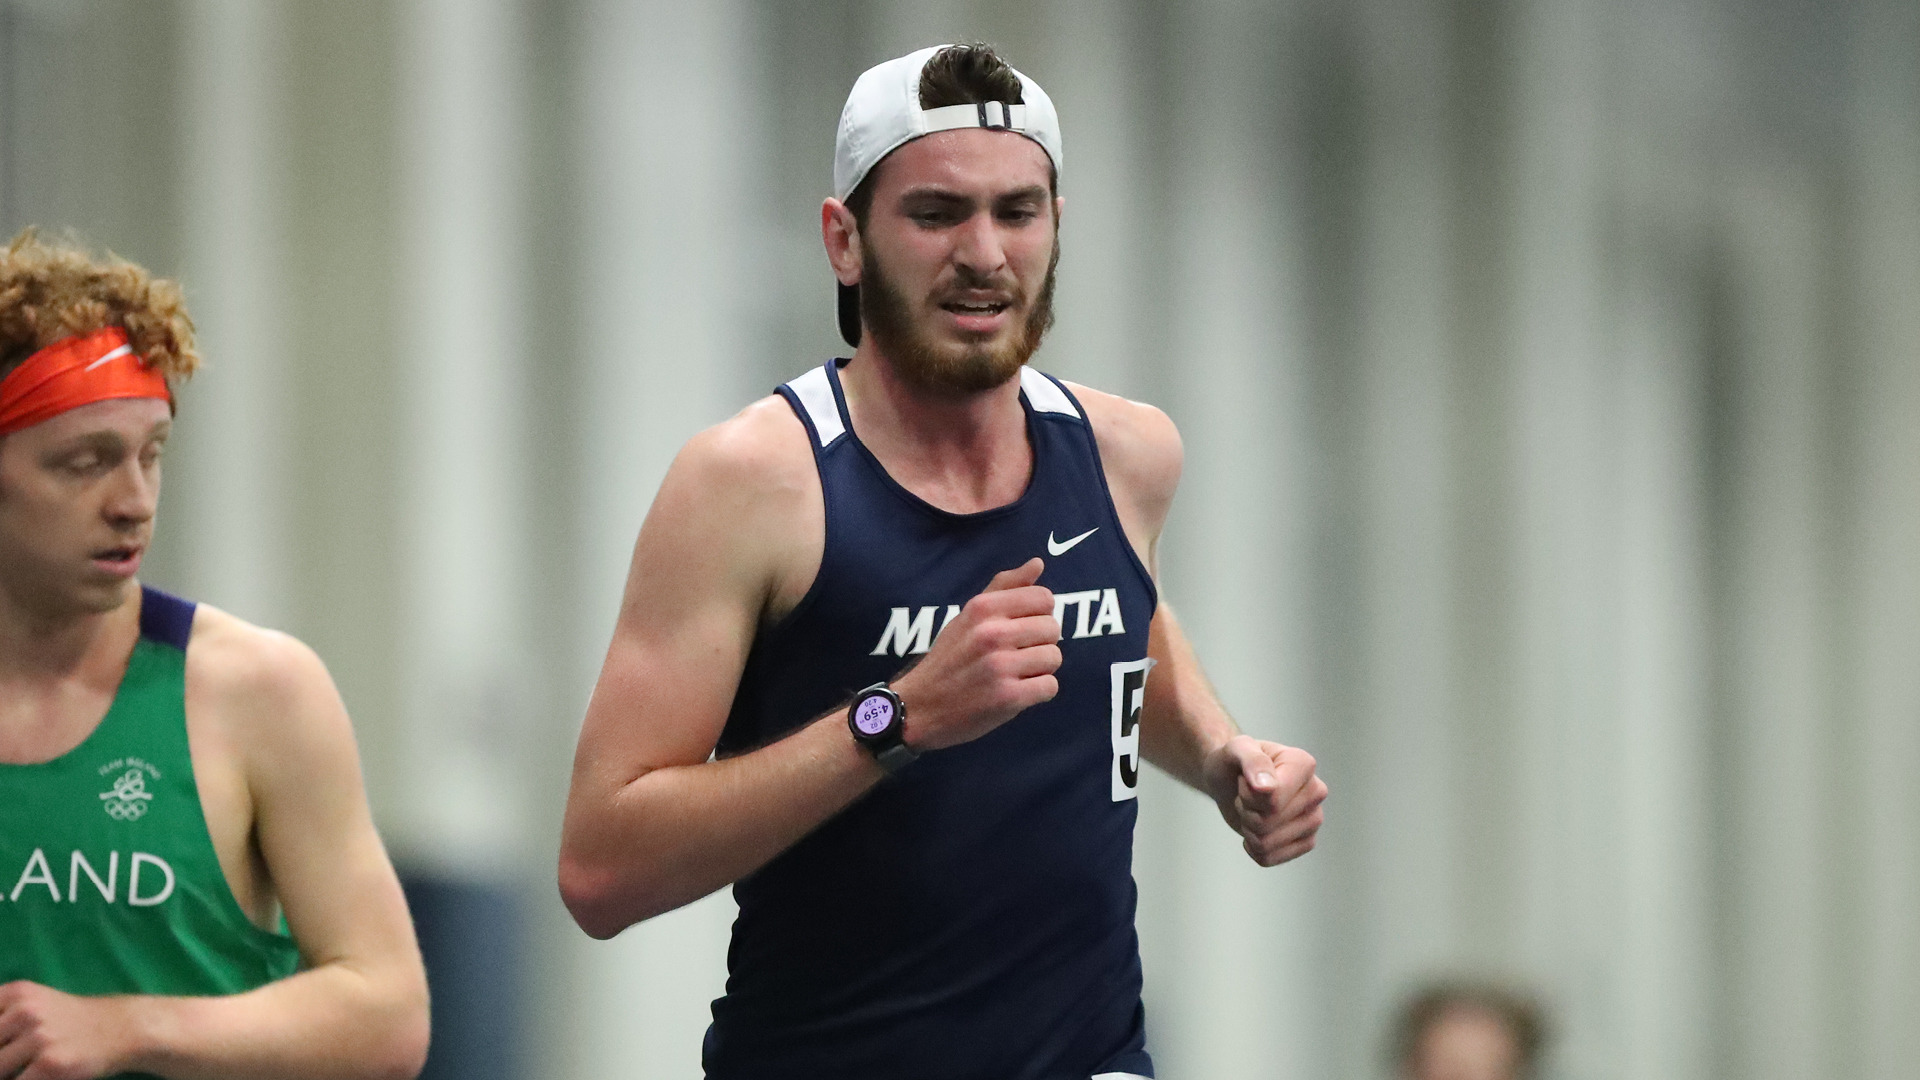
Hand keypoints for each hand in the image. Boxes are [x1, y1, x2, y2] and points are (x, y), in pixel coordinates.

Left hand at [0, 982, 134, 1079]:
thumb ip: (1, 1015)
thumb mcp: (33, 1002)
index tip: (3, 1045)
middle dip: (0, 1057)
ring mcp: (39, 1038)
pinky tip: (35, 1075)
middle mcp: (26, 1011)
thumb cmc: (69, 1020)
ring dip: (9, 1071)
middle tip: (15, 1058)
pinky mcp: (50, 1065)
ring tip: (28, 1066)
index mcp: (16, 993)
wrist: (121, 1028)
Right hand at [891, 558, 1061, 750]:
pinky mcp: (1008, 697)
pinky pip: (1050, 686)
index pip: (1044, 598)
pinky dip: (1039, 691)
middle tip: (1017, 655)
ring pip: (1054, 657)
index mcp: (983, 608)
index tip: (1022, 628)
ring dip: (1040, 669)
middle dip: (1041, 643)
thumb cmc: (949, 659)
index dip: (1039, 615)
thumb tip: (1038, 562)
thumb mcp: (968, 616)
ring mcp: (1000, 666)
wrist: (920, 707)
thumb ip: (1004, 587)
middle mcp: (992, 633)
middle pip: (1053, 628)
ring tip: (1016, 674)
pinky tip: (1018, 692)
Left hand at [1202, 735, 1326, 865]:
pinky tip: (1255, 829)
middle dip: (1246, 811)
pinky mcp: (1306, 842)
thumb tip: (1268, 788)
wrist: (1229, 779)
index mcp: (1303, 764)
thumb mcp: (1234, 749)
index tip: (1244, 778)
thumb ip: (1252, 760)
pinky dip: (1252, 847)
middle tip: (1246, 795)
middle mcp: (1316, 791)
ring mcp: (1314, 819)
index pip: (1273, 800)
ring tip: (1252, 809)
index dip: (1247, 795)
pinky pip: (1269, 858)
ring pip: (1267, 844)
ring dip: (1248, 829)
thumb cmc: (1233, 762)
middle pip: (1267, 822)